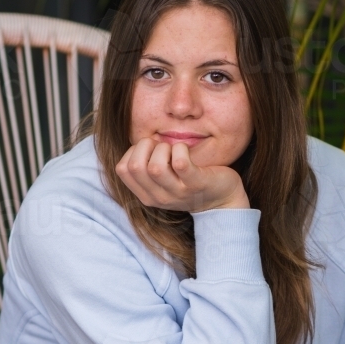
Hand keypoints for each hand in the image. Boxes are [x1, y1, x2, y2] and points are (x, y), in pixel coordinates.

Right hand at [116, 137, 249, 211]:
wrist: (222, 200)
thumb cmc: (190, 182)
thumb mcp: (163, 181)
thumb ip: (146, 167)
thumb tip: (137, 143)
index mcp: (147, 195)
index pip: (122, 169)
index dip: (133, 151)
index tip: (150, 150)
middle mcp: (159, 197)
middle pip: (134, 167)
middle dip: (145, 147)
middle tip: (162, 146)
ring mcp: (178, 193)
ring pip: (155, 167)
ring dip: (163, 148)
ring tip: (174, 149)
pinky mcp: (196, 184)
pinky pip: (180, 163)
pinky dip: (180, 149)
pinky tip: (185, 150)